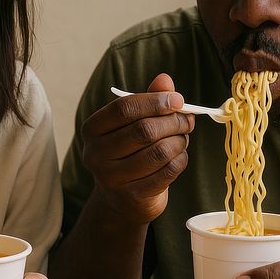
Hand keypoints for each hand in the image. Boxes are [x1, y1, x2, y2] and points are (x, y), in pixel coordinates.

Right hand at [81, 73, 194, 223]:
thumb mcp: (133, 123)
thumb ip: (148, 100)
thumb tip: (165, 79)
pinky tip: (179, 156)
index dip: (154, 101)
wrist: (122, 199)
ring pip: (159, 151)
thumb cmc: (129, 151)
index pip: (124, 108)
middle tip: (187, 120)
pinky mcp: (133, 195)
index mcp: (92, 129)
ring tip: (183, 138)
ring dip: (180, 141)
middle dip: (173, 122)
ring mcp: (112, 178)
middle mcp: (96, 153)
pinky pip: (167, 172)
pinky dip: (180, 160)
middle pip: (144, 130)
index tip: (178, 100)